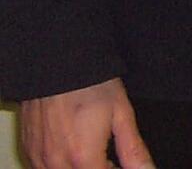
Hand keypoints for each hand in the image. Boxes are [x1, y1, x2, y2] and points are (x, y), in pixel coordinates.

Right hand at [21, 78, 151, 168]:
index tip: (120, 162)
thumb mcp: (121, 114)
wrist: (57, 64)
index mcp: (82, 158)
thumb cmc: (90, 86)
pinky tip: (72, 143)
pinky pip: (43, 166)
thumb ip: (133, 149)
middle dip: (97, 168)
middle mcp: (56, 163)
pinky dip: (60, 162)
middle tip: (109, 156)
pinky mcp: (28, 148)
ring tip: (91, 147)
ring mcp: (38, 157)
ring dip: (78, 166)